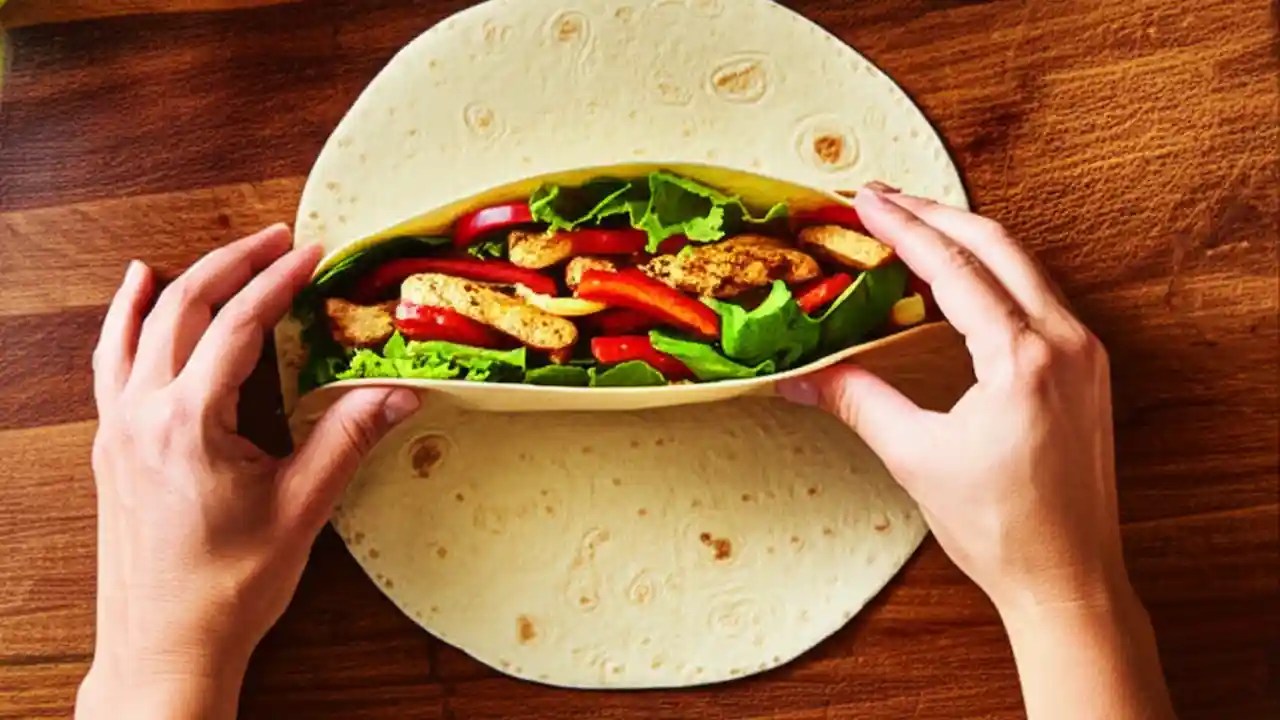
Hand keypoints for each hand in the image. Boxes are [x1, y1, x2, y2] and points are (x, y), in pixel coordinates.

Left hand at [79, 225, 418, 718]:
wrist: (164, 647)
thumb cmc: (227, 587)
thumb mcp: (301, 509)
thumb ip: (347, 439)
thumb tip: (399, 393)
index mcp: (188, 424)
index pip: (236, 325)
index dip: (277, 282)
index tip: (310, 254)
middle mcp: (142, 415)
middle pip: (182, 309)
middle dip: (232, 264)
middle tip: (277, 240)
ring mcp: (118, 429)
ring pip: (138, 328)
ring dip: (180, 282)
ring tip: (215, 253)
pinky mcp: (112, 446)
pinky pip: (110, 362)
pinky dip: (124, 320)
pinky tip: (134, 297)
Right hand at [781, 186, 1121, 609]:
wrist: (1069, 577)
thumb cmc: (1001, 528)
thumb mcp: (916, 457)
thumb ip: (858, 401)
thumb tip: (798, 378)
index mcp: (1024, 358)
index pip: (955, 268)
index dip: (904, 228)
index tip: (865, 201)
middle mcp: (1066, 341)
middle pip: (997, 245)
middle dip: (935, 214)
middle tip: (881, 200)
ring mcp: (1085, 352)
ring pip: (1023, 265)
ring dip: (966, 238)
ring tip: (913, 226)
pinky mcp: (1088, 368)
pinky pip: (1037, 295)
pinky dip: (993, 272)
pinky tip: (960, 278)